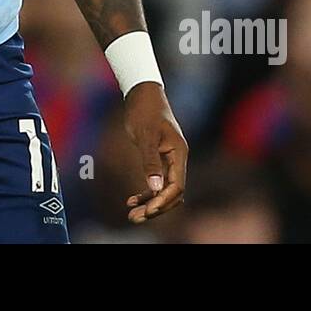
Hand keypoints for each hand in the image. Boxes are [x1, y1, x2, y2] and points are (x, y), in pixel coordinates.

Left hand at [122, 81, 187, 222]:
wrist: (142, 92)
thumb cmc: (144, 110)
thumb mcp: (145, 135)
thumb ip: (150, 161)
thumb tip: (155, 188)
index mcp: (178, 153)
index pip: (177, 186)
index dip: (163, 201)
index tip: (147, 210)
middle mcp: (177, 159)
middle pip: (172, 193)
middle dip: (156, 207)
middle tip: (135, 218)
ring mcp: (169, 159)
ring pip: (164, 190)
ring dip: (150, 203)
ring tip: (131, 215)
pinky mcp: (159, 158)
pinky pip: (156, 182)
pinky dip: (146, 193)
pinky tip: (132, 200)